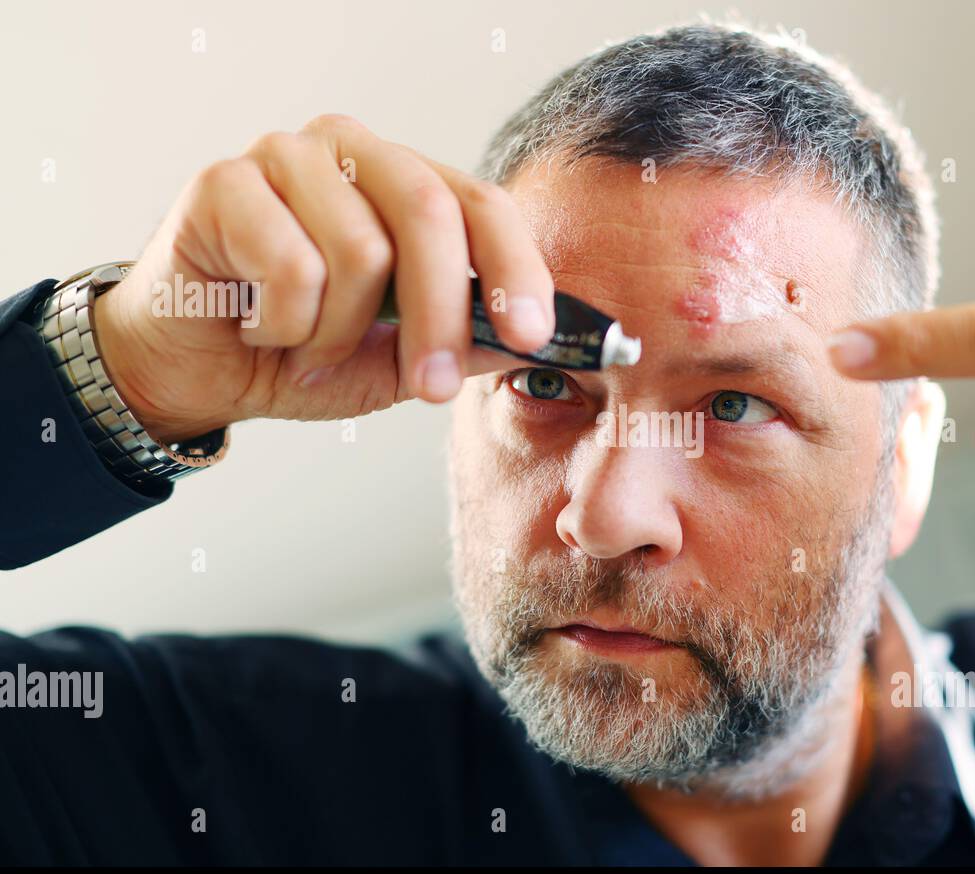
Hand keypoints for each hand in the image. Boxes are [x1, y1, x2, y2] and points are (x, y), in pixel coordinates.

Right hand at [93, 113, 554, 442]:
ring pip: (360, 249)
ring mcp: (288, 157)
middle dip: (440, 315)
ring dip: (340, 333)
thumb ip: (469, 343)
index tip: (533, 335)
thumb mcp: (402, 359)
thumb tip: (541, 345)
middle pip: (428, 213)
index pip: (482, 204)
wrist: (199, 369)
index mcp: (406, 181)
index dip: (517, 269)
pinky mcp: (226, 181)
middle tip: (432, 388)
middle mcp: (352, 150)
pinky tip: (259, 327)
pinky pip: (291, 265)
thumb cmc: (302, 351)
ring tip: (309, 349)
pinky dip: (285, 324)